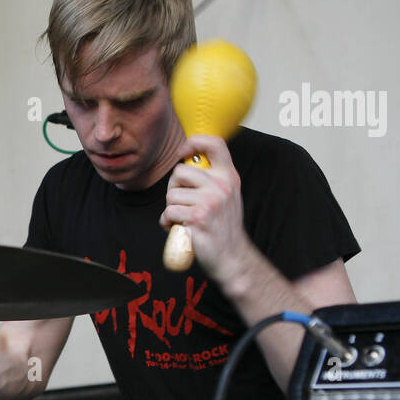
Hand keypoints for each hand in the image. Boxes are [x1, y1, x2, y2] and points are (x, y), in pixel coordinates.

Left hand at [159, 133, 250, 283]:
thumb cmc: (222, 226)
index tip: (183, 152)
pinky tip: (179, 228)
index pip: (214, 144)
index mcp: (229, 176)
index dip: (194, 142)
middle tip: (182, 202)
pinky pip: (169, 212)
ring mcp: (211, 202)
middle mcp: (222, 186)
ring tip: (183, 218)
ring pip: (171, 194)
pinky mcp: (198, 218)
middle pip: (179, 172)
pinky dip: (167, 222)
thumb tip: (187, 159)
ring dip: (170, 209)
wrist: (232, 257)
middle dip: (174, 188)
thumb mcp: (225, 195)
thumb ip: (212, 177)